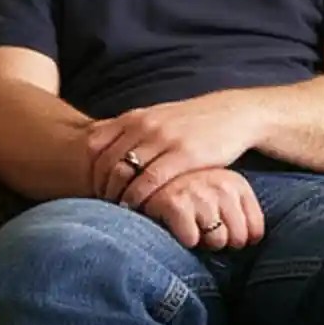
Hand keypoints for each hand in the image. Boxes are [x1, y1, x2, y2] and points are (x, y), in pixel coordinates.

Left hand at [87, 93, 266, 207]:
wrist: (234, 114)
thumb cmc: (192, 122)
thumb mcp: (158, 117)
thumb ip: (130, 130)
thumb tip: (96, 144)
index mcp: (136, 117)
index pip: (95, 145)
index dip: (89, 171)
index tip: (94, 189)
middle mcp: (146, 125)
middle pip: (106, 162)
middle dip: (101, 188)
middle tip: (103, 206)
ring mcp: (165, 139)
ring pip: (125, 173)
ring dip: (117, 196)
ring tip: (118, 211)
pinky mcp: (185, 155)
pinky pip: (151, 181)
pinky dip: (139, 198)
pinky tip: (138, 209)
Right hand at [141, 168, 265, 250]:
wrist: (146, 176)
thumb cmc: (186, 194)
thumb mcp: (220, 195)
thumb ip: (239, 214)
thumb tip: (253, 241)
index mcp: (236, 183)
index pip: (255, 231)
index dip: (238, 241)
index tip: (221, 234)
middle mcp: (222, 185)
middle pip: (238, 239)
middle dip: (220, 242)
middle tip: (201, 229)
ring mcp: (199, 192)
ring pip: (217, 241)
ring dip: (201, 242)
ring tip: (188, 225)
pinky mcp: (175, 203)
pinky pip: (192, 239)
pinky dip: (184, 239)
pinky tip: (175, 225)